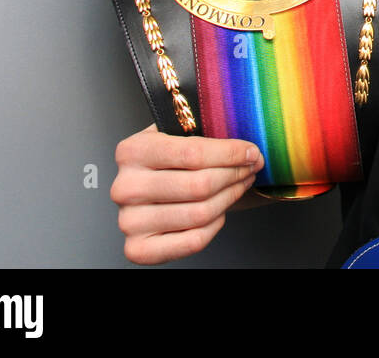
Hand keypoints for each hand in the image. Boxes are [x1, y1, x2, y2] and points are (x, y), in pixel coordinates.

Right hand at [111, 124, 263, 264]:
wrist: (146, 187)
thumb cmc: (168, 158)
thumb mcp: (177, 132)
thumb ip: (204, 129)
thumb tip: (247, 144)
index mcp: (132, 151)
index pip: (193, 153)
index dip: (231, 153)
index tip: (253, 152)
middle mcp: (125, 187)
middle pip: (199, 186)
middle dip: (235, 175)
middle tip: (252, 168)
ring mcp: (129, 221)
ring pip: (200, 213)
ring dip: (230, 197)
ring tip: (241, 184)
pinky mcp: (138, 249)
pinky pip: (193, 240)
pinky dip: (215, 225)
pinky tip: (220, 210)